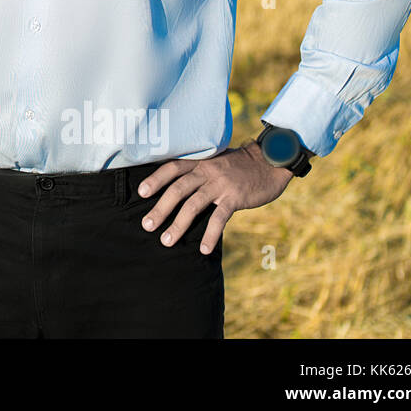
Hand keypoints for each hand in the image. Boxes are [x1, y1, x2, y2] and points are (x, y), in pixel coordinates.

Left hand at [136, 142, 293, 253]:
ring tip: (167, 241)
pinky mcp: (235, 197)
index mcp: (199, 161)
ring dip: (178, 224)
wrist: (270, 162)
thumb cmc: (238, 165)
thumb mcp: (214, 161)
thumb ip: (197, 170)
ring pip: (193, 205)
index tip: (140, 193)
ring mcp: (220, 184)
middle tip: (147, 225)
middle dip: (160, 208)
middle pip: (177, 189)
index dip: (155, 179)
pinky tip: (204, 249)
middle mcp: (206, 170)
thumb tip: (174, 187)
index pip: (172, 167)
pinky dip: (210, 234)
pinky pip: (219, 218)